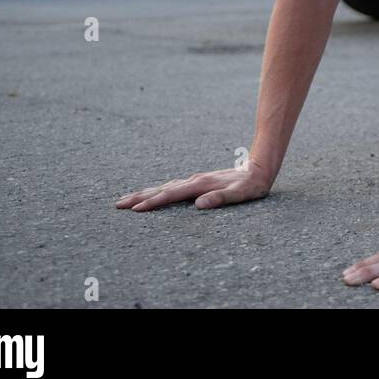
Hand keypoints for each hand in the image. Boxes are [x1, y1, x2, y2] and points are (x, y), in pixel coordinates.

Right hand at [115, 166, 271, 211]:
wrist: (260, 168)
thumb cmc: (252, 185)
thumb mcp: (242, 194)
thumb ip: (221, 198)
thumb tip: (200, 205)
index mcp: (201, 184)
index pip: (172, 195)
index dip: (153, 202)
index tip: (136, 210)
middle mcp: (195, 180)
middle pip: (162, 189)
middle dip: (140, 197)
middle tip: (118, 205)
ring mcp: (196, 180)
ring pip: (166, 187)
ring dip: (146, 193)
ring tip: (129, 200)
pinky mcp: (199, 182)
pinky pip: (174, 187)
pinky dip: (159, 191)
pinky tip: (154, 195)